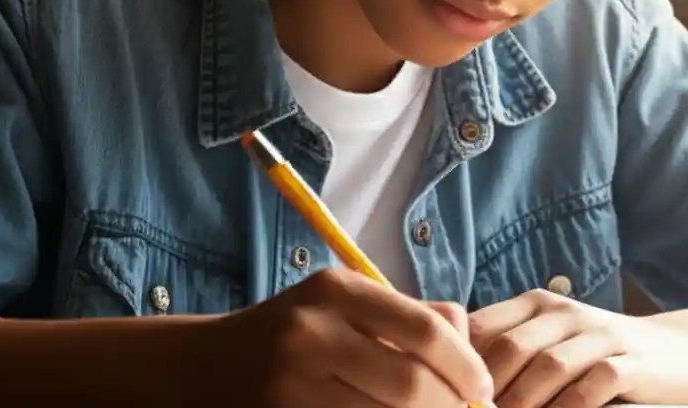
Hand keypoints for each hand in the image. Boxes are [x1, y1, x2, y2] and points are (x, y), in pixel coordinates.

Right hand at [204, 267, 493, 407]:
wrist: (204, 366)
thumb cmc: (292, 334)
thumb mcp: (342, 305)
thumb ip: (409, 315)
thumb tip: (470, 345)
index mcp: (335, 291)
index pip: (425, 329)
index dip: (466, 365)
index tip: (483, 387)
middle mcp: (312, 332)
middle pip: (411, 384)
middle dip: (452, 407)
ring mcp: (293, 383)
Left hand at [469, 289, 687, 406]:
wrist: (681, 350)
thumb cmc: (600, 356)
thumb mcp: (552, 342)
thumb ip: (510, 354)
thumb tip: (451, 384)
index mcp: (535, 306)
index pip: (481, 328)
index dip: (457, 365)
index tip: (444, 397)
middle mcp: (563, 313)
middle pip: (509, 349)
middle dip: (484, 391)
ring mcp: (599, 335)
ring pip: (547, 366)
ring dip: (521, 403)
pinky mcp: (630, 362)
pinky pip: (593, 385)